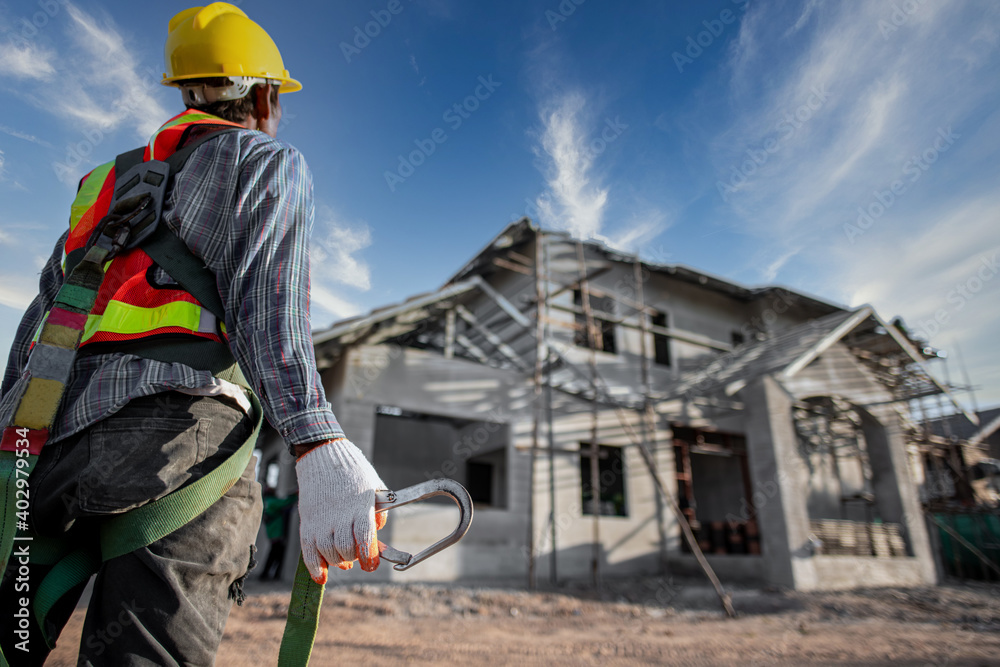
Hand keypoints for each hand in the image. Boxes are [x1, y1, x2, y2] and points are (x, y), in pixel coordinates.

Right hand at [294, 438, 387, 583]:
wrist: (323, 456)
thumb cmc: (353, 471)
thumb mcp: (374, 487)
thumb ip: (378, 512)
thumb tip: (376, 534)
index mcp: (359, 507)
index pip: (364, 538)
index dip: (369, 556)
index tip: (371, 565)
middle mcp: (339, 516)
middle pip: (346, 549)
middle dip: (354, 557)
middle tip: (357, 555)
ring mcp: (321, 521)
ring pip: (329, 553)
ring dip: (338, 561)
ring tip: (343, 560)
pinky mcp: (307, 522)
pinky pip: (309, 551)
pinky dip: (315, 567)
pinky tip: (322, 576)